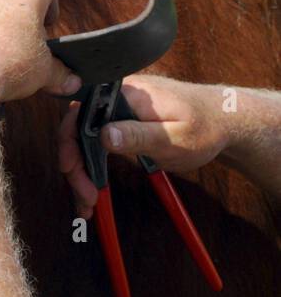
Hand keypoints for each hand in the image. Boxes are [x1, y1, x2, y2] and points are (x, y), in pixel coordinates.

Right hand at [58, 75, 230, 217]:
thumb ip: (138, 135)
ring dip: (82, 172)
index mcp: (126, 94)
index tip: (70, 170)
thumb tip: (103, 135)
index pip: (80, 113)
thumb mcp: (174, 137)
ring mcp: (116, 111)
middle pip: (77, 131)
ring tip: (88, 202)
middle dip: (75, 167)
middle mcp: (116, 98)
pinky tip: (93, 188)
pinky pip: (96, 144)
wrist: (225, 120)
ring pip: (84, 141)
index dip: (70, 143)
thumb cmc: (205, 127)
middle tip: (85, 197)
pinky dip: (92, 168)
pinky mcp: (119, 123)